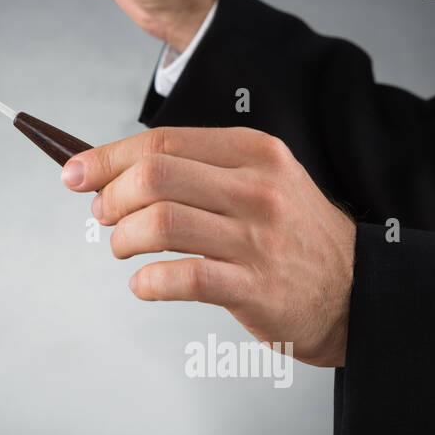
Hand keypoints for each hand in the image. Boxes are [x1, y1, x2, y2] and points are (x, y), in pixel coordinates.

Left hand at [61, 126, 355, 366]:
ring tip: (123, 247)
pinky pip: (183, 277)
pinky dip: (147, 282)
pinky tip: (144, 283)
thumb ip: (195, 171)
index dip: (107, 157)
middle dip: (111, 197)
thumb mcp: (259, 182)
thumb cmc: (290, 235)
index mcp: (253, 152)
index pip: (162, 142)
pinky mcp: (258, 288)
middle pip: (155, 176)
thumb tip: (110, 173)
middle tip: (103, 216)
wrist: (359, 292)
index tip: (74, 173)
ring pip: (162, 223)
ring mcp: (259, 238)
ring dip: (123, 238)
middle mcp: (257, 189)